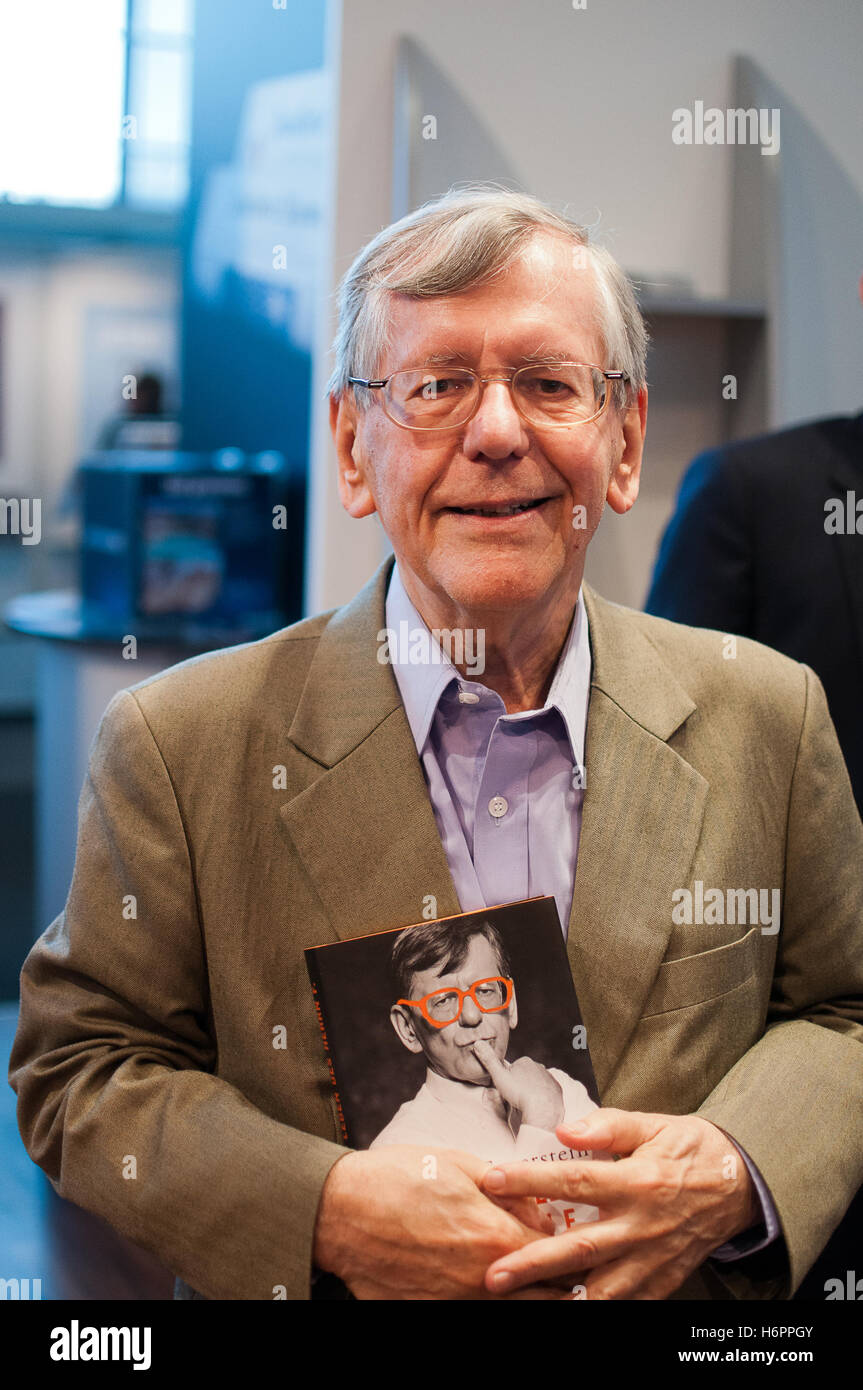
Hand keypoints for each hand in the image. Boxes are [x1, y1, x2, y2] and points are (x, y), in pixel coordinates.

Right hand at [312, 1145, 565, 1299]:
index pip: (556, 1253)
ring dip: (527, 1294)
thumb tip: (537, 1208)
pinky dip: (488, 1301)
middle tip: (560, 1264)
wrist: (339, 1211)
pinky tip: (487, 1288)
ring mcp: (457, 1304)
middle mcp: (482, 1281)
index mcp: (494, 1238)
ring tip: (531, 1280)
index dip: (565, 1242)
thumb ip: (509, 1190)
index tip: (567, 1236)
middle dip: (557, 1277)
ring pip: (514, 1309)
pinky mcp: (432, 1313)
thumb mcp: (460, 1165)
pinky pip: (476, 1313)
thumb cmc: (395, 1180)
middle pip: (545, 1294)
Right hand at [472, 1040, 563, 1130]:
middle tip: (516, 1096)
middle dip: (520, 1083)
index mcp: (525, 1061)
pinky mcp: (557, 1089)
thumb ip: (489, 1060)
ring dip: (531, 1089)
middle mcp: (539, 1066)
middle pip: (525, 1074)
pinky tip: (537, 1103)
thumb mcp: (499, 1076)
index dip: (508, 1079)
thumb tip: (478, 1042)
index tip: (507, 1088)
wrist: (542, 1109)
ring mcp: (549, 1078)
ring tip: (526, 1101)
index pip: (513, 1068)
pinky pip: (547, 1090)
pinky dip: (542, 1095)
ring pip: (536, 1082)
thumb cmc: (519, 1093)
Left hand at [478, 1109, 760, 1299]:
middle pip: (579, 1250)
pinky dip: (595, 1308)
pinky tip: (566, 1307)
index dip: (530, 1181)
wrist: (740, 1184)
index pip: (574, 1182)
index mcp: (637, 1182)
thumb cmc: (691, 1151)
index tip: (493, 1180)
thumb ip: (607, 1127)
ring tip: (524, 1304)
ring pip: (601, 1290)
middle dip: (533, 1265)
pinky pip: (625, 1303)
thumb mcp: (653, 1125)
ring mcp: (652, 1259)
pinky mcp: (661, 1281)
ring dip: (560, 1298)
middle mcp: (642, 1226)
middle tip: (495, 1275)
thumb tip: (565, 1129)